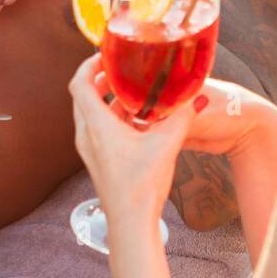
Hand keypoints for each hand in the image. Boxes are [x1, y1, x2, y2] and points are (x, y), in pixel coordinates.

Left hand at [69, 54, 198, 223]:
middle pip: (83, 96)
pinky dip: (112, 118)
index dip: (88, 64)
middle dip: (100, 80)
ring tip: (133, 93)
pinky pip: (99, 130)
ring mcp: (90, 149)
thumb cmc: (141, 185)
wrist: (131, 222)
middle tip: (121, 70)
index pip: (79, 83)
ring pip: (92, 114)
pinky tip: (137, 121)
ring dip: (108, 100)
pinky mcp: (98, 160)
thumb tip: (197, 97)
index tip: (106, 55)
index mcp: (96, 125)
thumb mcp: (166, 144)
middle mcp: (87, 135)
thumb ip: (182, 116)